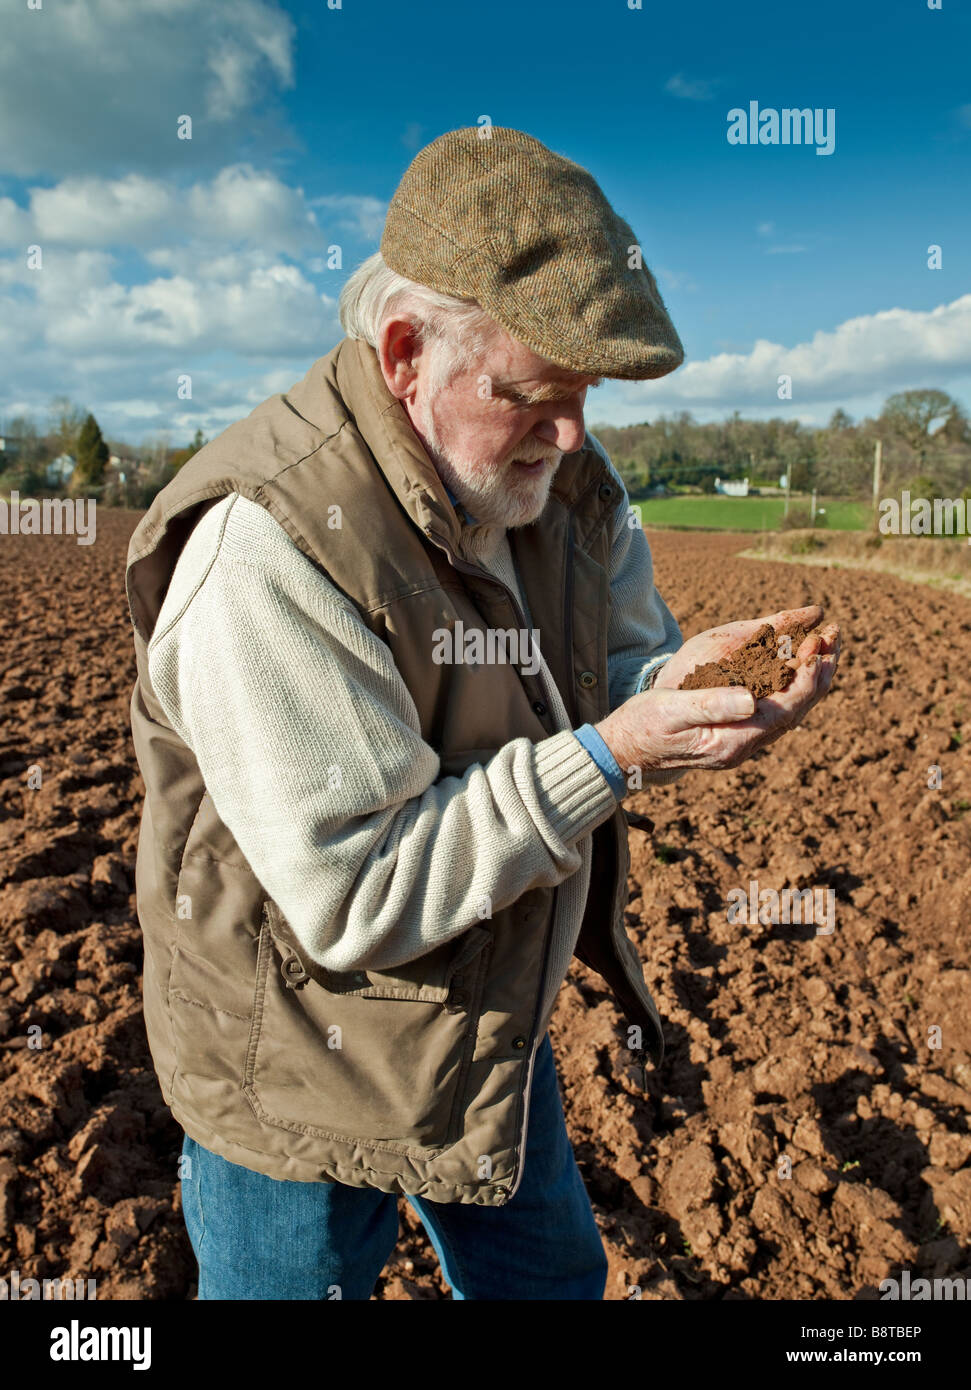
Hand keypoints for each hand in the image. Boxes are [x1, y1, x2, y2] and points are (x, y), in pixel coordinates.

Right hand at [596, 608, 839, 784]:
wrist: (626, 751)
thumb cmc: (644, 725)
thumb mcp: (672, 709)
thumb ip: (711, 704)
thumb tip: (752, 697)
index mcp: (733, 741)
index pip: (785, 710)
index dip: (805, 679)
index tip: (818, 648)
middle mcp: (744, 747)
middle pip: (795, 712)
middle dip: (818, 676)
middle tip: (836, 640)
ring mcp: (741, 745)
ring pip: (789, 713)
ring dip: (809, 681)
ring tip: (827, 649)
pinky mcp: (735, 737)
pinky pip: (774, 712)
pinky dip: (790, 688)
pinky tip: (795, 668)